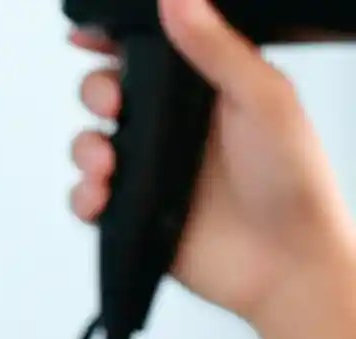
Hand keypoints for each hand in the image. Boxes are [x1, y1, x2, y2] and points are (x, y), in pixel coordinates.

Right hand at [70, 0, 355, 325]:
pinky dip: (83, 197)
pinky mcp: (132, 213)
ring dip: (86, 150)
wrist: (286, 265)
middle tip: (114, 106)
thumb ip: (215, 46)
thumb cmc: (293, 182)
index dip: (110, 42)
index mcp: (202, 91)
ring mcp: (149, 172)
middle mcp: (170, 128)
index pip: (146, 52)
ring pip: (88, 145)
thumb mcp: (261, 98)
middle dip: (95, 94)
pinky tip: (102, 198)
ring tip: (109, 165)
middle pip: (105, 93)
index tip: (87, 37)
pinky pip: (84, 198)